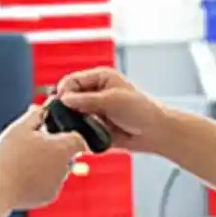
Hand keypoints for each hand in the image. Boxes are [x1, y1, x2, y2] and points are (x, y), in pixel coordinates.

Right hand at [0, 106, 88, 210]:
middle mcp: (66, 167)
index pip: (80, 138)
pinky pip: (49, 184)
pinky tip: (22, 176)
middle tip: (32, 145)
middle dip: (54, 148)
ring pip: (58, 169)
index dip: (68, 132)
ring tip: (23, 161)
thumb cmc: (9, 156)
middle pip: (67, 153)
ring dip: (46, 164)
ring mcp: (58, 184)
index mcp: (63, 148)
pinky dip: (39, 179)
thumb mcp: (20, 128)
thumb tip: (45, 106)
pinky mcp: (48, 197)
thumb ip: (36, 114)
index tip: (54, 131)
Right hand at [54, 68, 168, 152]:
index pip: (72, 81)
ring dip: (71, 122)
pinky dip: (77, 133)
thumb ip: (88, 100)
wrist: (156, 132)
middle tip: (60, 120)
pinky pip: (79, 129)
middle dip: (64, 109)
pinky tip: (79, 137)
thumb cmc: (141, 110)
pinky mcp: (96, 126)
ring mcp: (95, 110)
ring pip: (72, 115)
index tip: (59, 104)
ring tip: (71, 130)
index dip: (64, 92)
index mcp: (100, 78)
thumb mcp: (113, 101)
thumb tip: (64, 99)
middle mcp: (95, 93)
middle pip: (69, 98)